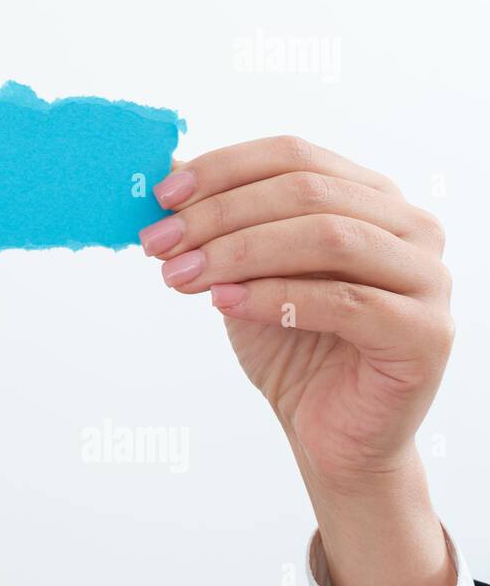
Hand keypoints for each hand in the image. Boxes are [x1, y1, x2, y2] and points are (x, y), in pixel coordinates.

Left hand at [141, 135, 456, 585]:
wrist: (328, 430)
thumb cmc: (288, 341)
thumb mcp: (242, 268)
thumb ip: (216, 219)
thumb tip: (161, 167)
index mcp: (369, 195)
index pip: (293, 155)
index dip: (222, 169)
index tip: (162, 197)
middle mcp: (409, 226)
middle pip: (306, 192)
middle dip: (219, 215)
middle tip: (159, 243)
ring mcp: (426, 277)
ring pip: (327, 238)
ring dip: (240, 252)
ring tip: (181, 275)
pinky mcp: (425, 334)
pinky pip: (346, 303)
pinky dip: (275, 297)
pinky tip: (224, 303)